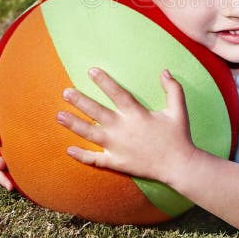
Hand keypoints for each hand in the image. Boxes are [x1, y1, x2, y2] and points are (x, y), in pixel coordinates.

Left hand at [56, 67, 195, 184]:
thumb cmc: (179, 136)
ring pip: (90, 134)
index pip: (117, 93)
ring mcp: (117, 147)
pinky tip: (69, 149)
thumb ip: (173, 89)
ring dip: (74, 124)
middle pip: (97, 112)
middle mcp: (123, 129)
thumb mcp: (178, 110)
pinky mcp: (117, 162)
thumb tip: (165, 71)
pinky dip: (81, 155)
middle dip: (80, 101)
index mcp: (137, 114)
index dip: (104, 81)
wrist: (179, 165)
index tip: (91, 71)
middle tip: (65, 92)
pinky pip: (95, 159)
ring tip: (59, 116)